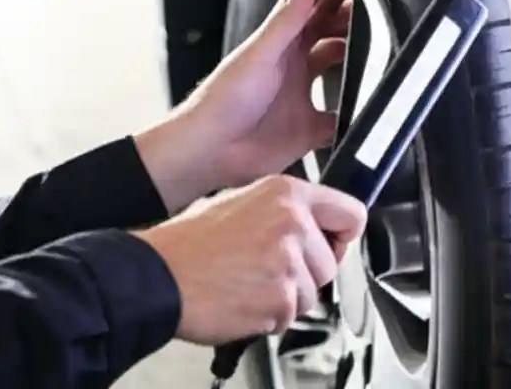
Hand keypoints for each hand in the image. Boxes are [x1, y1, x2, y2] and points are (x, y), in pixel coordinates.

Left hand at [136, 0, 352, 211]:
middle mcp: (293, 61)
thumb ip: (284, 24)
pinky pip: (341, 116)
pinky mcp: (311, 126)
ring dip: (358, 56)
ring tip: (379, 44)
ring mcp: (303, 92)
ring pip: (340, 65)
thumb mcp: (257, 55)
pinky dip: (355, 111)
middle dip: (351, 10)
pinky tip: (366, 105)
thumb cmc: (221, 101)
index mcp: (279, 38)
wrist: (212, 149)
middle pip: (331, 26)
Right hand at [137, 175, 366, 344]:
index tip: (331, 245)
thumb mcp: (242, 201)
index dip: (342, 237)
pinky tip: (242, 299)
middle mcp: (293, 224)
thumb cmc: (190, 242)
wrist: (158, 275)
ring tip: (249, 283)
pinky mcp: (279, 299)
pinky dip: (269, 316)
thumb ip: (285, 211)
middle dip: (306, 275)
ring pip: (313, 294)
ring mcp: (288, 263)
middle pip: (331, 264)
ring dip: (286, 298)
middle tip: (268, 271)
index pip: (352, 214)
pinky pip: (289, 316)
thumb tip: (315, 228)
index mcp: (287, 193)